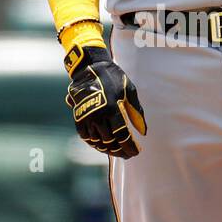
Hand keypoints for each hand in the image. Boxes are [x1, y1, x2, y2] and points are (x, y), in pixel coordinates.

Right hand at [64, 40, 146, 157]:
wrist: (89, 67)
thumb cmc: (113, 78)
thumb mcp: (130, 91)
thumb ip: (136, 112)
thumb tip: (143, 132)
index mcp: (113, 109)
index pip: (123, 136)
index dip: (130, 147)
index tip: (136, 152)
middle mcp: (99, 116)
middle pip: (110, 142)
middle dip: (120, 150)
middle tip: (127, 154)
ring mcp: (87, 117)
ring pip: (98, 141)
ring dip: (108, 149)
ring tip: (116, 150)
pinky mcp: (78, 117)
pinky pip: (86, 136)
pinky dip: (94, 143)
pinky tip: (102, 144)